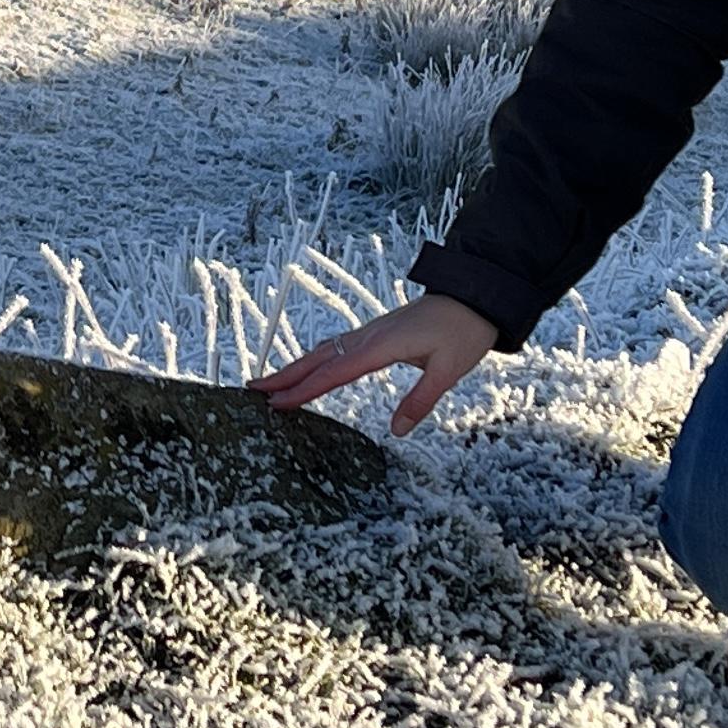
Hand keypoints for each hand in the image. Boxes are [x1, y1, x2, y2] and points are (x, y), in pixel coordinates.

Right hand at [249, 292, 501, 436]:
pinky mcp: (375, 333)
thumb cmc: (463, 332)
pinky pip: (337, 347)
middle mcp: (368, 337)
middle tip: (253, 392)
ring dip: (295, 366)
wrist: (474, 297)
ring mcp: (370, 333)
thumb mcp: (448, 370)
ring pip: (324, 351)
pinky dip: (315, 359)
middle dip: (285, 376)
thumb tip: (396, 431)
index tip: (277, 404)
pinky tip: (308, 366)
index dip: (304, 390)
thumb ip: (420, 401)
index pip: (334, 373)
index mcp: (381, 346)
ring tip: (269, 383)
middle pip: (318, 358)